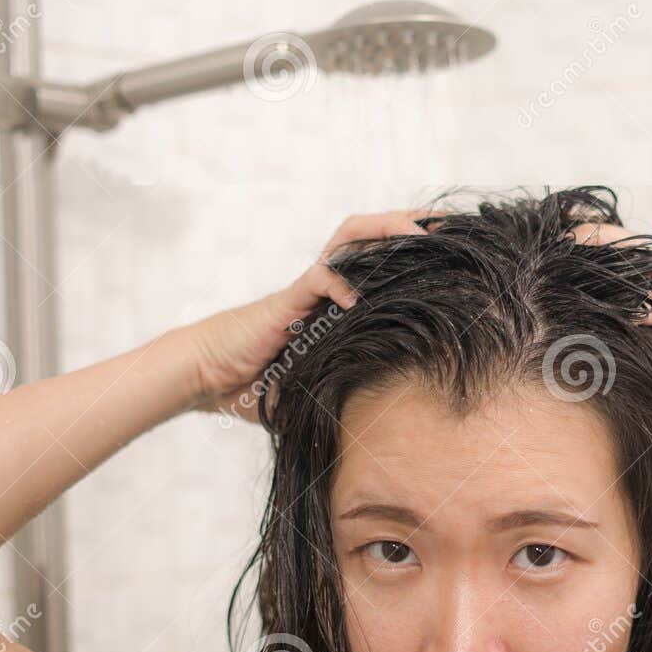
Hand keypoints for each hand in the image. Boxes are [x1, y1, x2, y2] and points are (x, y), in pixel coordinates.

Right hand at [188, 209, 441, 422]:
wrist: (205, 376)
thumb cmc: (254, 385)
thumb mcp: (312, 389)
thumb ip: (343, 392)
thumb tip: (384, 426)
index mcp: (332, 304)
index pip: (374, 262)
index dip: (408, 251)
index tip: (446, 249)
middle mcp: (323, 289)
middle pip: (366, 237)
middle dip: (405, 225)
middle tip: (443, 226)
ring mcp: (306, 292)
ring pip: (347, 242)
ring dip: (384, 233)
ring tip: (416, 236)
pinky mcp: (287, 304)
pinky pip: (318, 280)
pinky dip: (340, 283)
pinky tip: (358, 297)